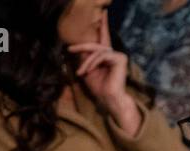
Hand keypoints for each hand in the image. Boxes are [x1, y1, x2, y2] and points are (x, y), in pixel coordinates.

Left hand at [68, 18, 139, 135]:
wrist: (108, 99)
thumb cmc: (99, 88)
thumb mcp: (87, 69)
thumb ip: (85, 57)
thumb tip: (79, 48)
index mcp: (106, 56)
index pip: (104, 37)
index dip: (103, 25)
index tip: (104, 12)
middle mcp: (113, 54)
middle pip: (95, 44)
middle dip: (81, 46)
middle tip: (69, 49)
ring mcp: (118, 56)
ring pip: (97, 51)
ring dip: (86, 62)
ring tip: (81, 72)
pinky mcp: (120, 59)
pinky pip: (102, 56)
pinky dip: (93, 63)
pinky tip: (89, 71)